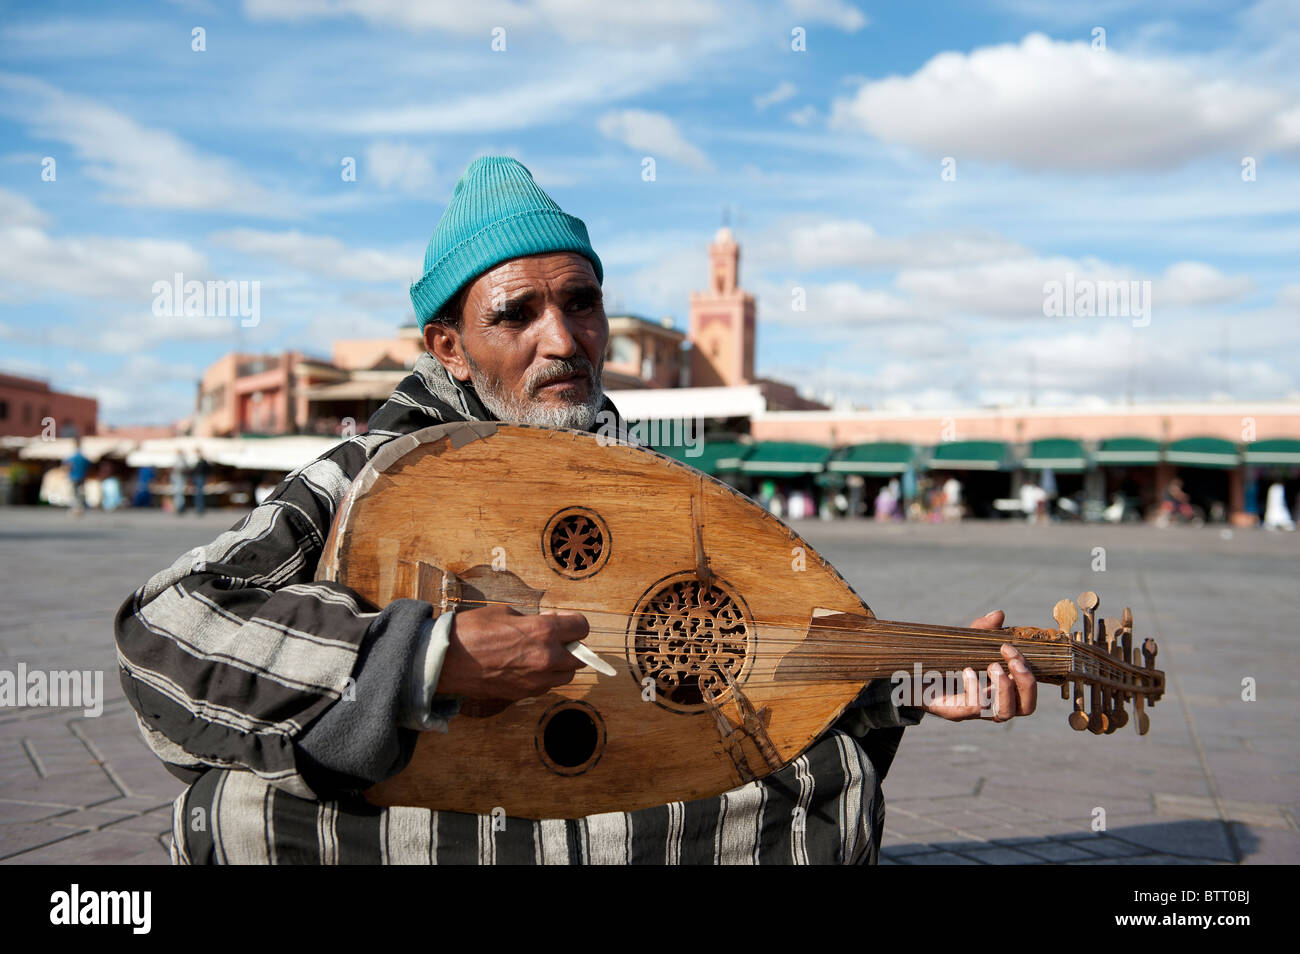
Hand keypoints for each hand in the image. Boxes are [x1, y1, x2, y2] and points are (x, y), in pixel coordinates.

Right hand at [436, 604, 588, 700]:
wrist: (446, 660)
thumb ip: (533, 620)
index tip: (564, 620)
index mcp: (543, 632)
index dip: (574, 622)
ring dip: (560, 665)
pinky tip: (524, 666)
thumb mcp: (506, 612)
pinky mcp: (524, 694)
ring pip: (566, 676)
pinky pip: (546, 686)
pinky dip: (543, 677)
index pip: (582, 627)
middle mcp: (546, 658)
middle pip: (580, 657)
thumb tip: (548, 625)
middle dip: (571, 646)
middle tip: (555, 638)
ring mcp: (536, 680)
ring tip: (540, 654)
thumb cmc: (471, 631)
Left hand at [922, 610, 1037, 721]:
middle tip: (1010, 658)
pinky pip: (973, 709)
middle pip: (1025, 708)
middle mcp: (990, 705)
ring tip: (992, 666)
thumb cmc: (939, 661)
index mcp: (998, 690)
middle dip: (1025, 682)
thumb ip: (982, 631)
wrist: (906, 676)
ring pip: (1003, 713)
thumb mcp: (964, 644)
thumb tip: (999, 614)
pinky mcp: (952, 712)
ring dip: (1004, 688)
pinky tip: (967, 671)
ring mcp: (973, 712)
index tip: (1011, 647)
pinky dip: (976, 690)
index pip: (1027, 694)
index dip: (1029, 675)